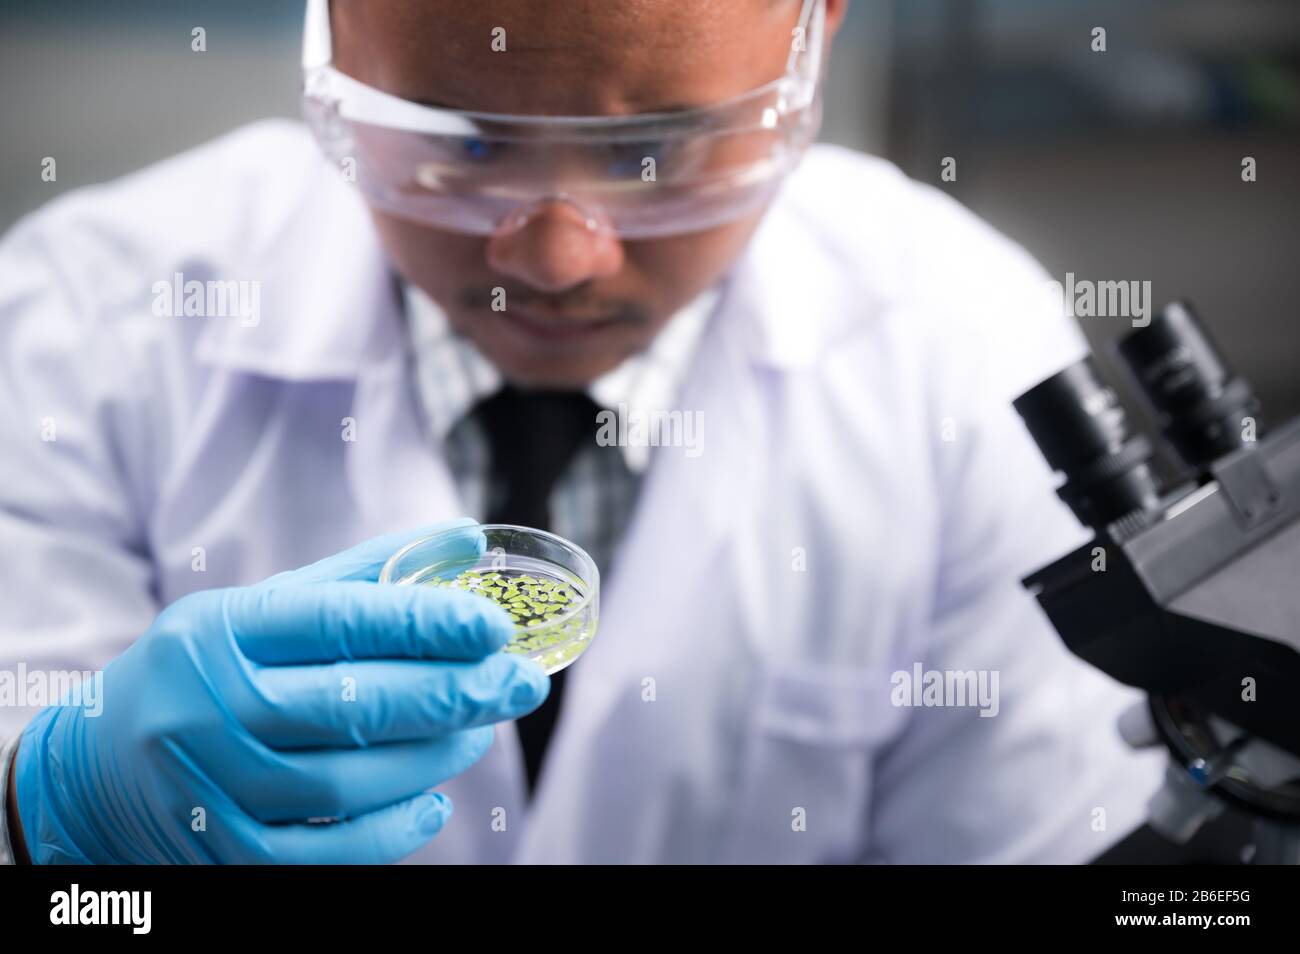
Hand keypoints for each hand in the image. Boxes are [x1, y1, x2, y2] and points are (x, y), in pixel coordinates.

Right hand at [13, 519, 546, 863]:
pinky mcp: (225, 848)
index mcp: (221, 630)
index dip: (424, 624)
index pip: (338, 621)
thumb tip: (462, 539)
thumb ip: (362, 577)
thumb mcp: (262, 609)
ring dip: (434, 756)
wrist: (97, 764)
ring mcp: (212, 785)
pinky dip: (393, 830)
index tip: (493, 626)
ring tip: (480, 729)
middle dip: (454, 693)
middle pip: (353, 704)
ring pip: (348, 780)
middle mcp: (209, 706)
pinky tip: (435, 799)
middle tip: (519, 683)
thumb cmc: (208, 668)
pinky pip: (325, 851)